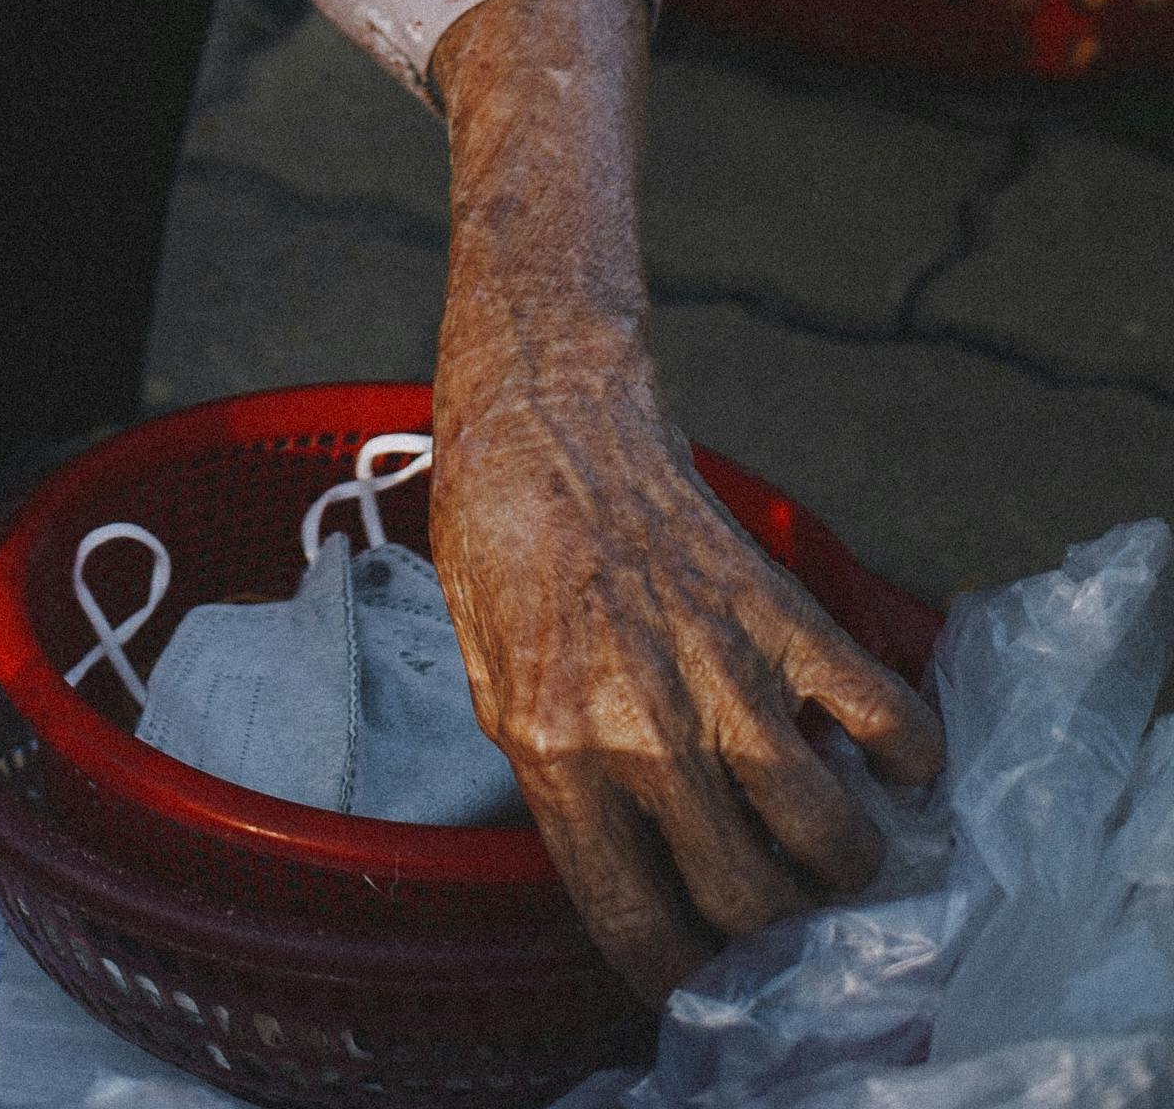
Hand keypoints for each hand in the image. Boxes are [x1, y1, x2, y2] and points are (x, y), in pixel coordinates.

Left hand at [429, 327, 944, 1002]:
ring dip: (847, 867)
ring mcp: (724, 671)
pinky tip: (893, 768)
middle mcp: (644, 727)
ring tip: (837, 856)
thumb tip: (628, 866)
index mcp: (554, 749)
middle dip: (770, 932)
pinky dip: (910, 761)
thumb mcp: (483, 676)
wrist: (546, 415)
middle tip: (777, 915)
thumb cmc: (501, 539)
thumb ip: (552, 777)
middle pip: (747, 899)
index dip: (675, 975)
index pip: (633, 922)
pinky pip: (886, 718)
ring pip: (829, 835)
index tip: (698, 978)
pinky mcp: (781, 614)